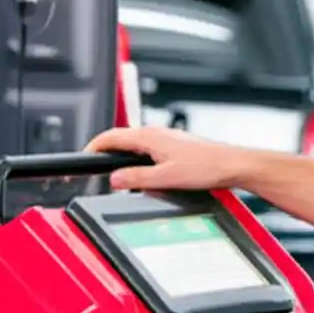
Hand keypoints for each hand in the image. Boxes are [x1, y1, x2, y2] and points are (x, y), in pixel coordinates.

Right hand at [83, 126, 252, 189]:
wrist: (232, 165)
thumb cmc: (207, 167)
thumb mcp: (166, 178)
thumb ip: (137, 178)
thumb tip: (115, 179)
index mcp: (150, 136)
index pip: (110, 137)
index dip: (92, 148)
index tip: (81, 158)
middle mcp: (156, 133)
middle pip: (120, 140)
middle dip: (104, 154)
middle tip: (92, 168)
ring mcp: (166, 138)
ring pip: (135, 146)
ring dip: (122, 158)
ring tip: (116, 176)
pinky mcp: (175, 146)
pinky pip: (148, 150)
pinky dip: (138, 161)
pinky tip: (144, 175)